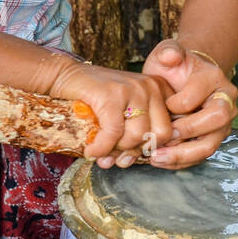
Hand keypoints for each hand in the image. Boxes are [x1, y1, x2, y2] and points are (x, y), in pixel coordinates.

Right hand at [41, 56, 173, 168]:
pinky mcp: (112, 94)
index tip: (133, 153)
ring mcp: (133, 88)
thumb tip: (128, 162)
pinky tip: (91, 151)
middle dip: (138, 150)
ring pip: (137, 136)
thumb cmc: (95, 98)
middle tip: (118, 154)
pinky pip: (113, 133)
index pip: (172, 129)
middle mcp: (151, 86)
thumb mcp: (124, 111)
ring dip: (117, 150)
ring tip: (103, 151)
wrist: (66, 76)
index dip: (154, 147)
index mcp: (160, 90)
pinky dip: (101, 148)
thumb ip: (135, 133)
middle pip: (161, 135)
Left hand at [141, 37, 237, 169]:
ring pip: (209, 145)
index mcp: (214, 79)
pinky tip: (159, 160)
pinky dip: (179, 162)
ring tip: (156, 157)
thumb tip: (170, 56)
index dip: (179, 103)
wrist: (183, 80)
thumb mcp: (168, 52)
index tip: (163, 105)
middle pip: (217, 120)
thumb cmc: (175, 67)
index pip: (201, 95)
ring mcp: (221, 124)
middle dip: (188, 130)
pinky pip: (199, 157)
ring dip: (182, 154)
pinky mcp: (211, 140)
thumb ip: (169, 51)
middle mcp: (225, 102)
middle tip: (163, 135)